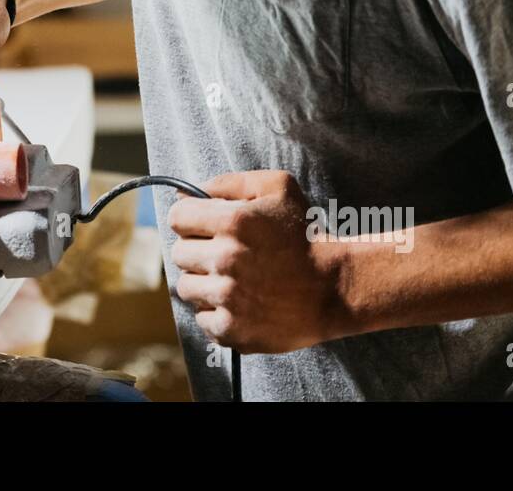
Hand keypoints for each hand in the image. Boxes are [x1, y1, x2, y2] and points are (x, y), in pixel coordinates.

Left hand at [169, 170, 352, 353]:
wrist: (335, 287)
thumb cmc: (305, 235)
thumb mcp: (277, 188)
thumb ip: (228, 183)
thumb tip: (182, 192)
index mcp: (232, 221)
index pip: (177, 218)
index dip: (190, 219)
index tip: (204, 226)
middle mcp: (225, 259)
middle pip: (178, 253)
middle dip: (197, 250)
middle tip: (222, 254)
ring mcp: (227, 297)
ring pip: (186, 287)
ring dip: (203, 282)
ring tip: (230, 280)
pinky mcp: (232, 329)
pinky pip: (201, 319)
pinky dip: (215, 313)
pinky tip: (238, 304)